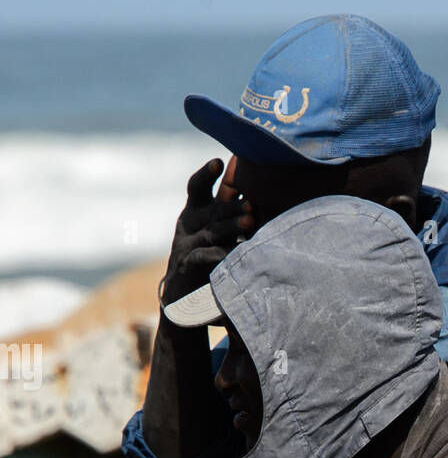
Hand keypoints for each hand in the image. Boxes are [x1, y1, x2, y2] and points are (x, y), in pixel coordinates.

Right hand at [161, 157, 255, 307]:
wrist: (183, 294)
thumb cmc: (206, 252)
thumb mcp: (214, 227)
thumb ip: (228, 206)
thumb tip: (254, 180)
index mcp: (194, 211)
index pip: (197, 187)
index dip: (206, 175)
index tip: (218, 163)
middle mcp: (188, 225)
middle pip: (211, 211)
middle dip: (231, 207)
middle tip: (252, 205)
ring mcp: (185, 246)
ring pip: (211, 233)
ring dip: (230, 227)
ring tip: (250, 222)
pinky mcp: (187, 267)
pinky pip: (205, 258)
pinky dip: (221, 255)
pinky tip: (237, 252)